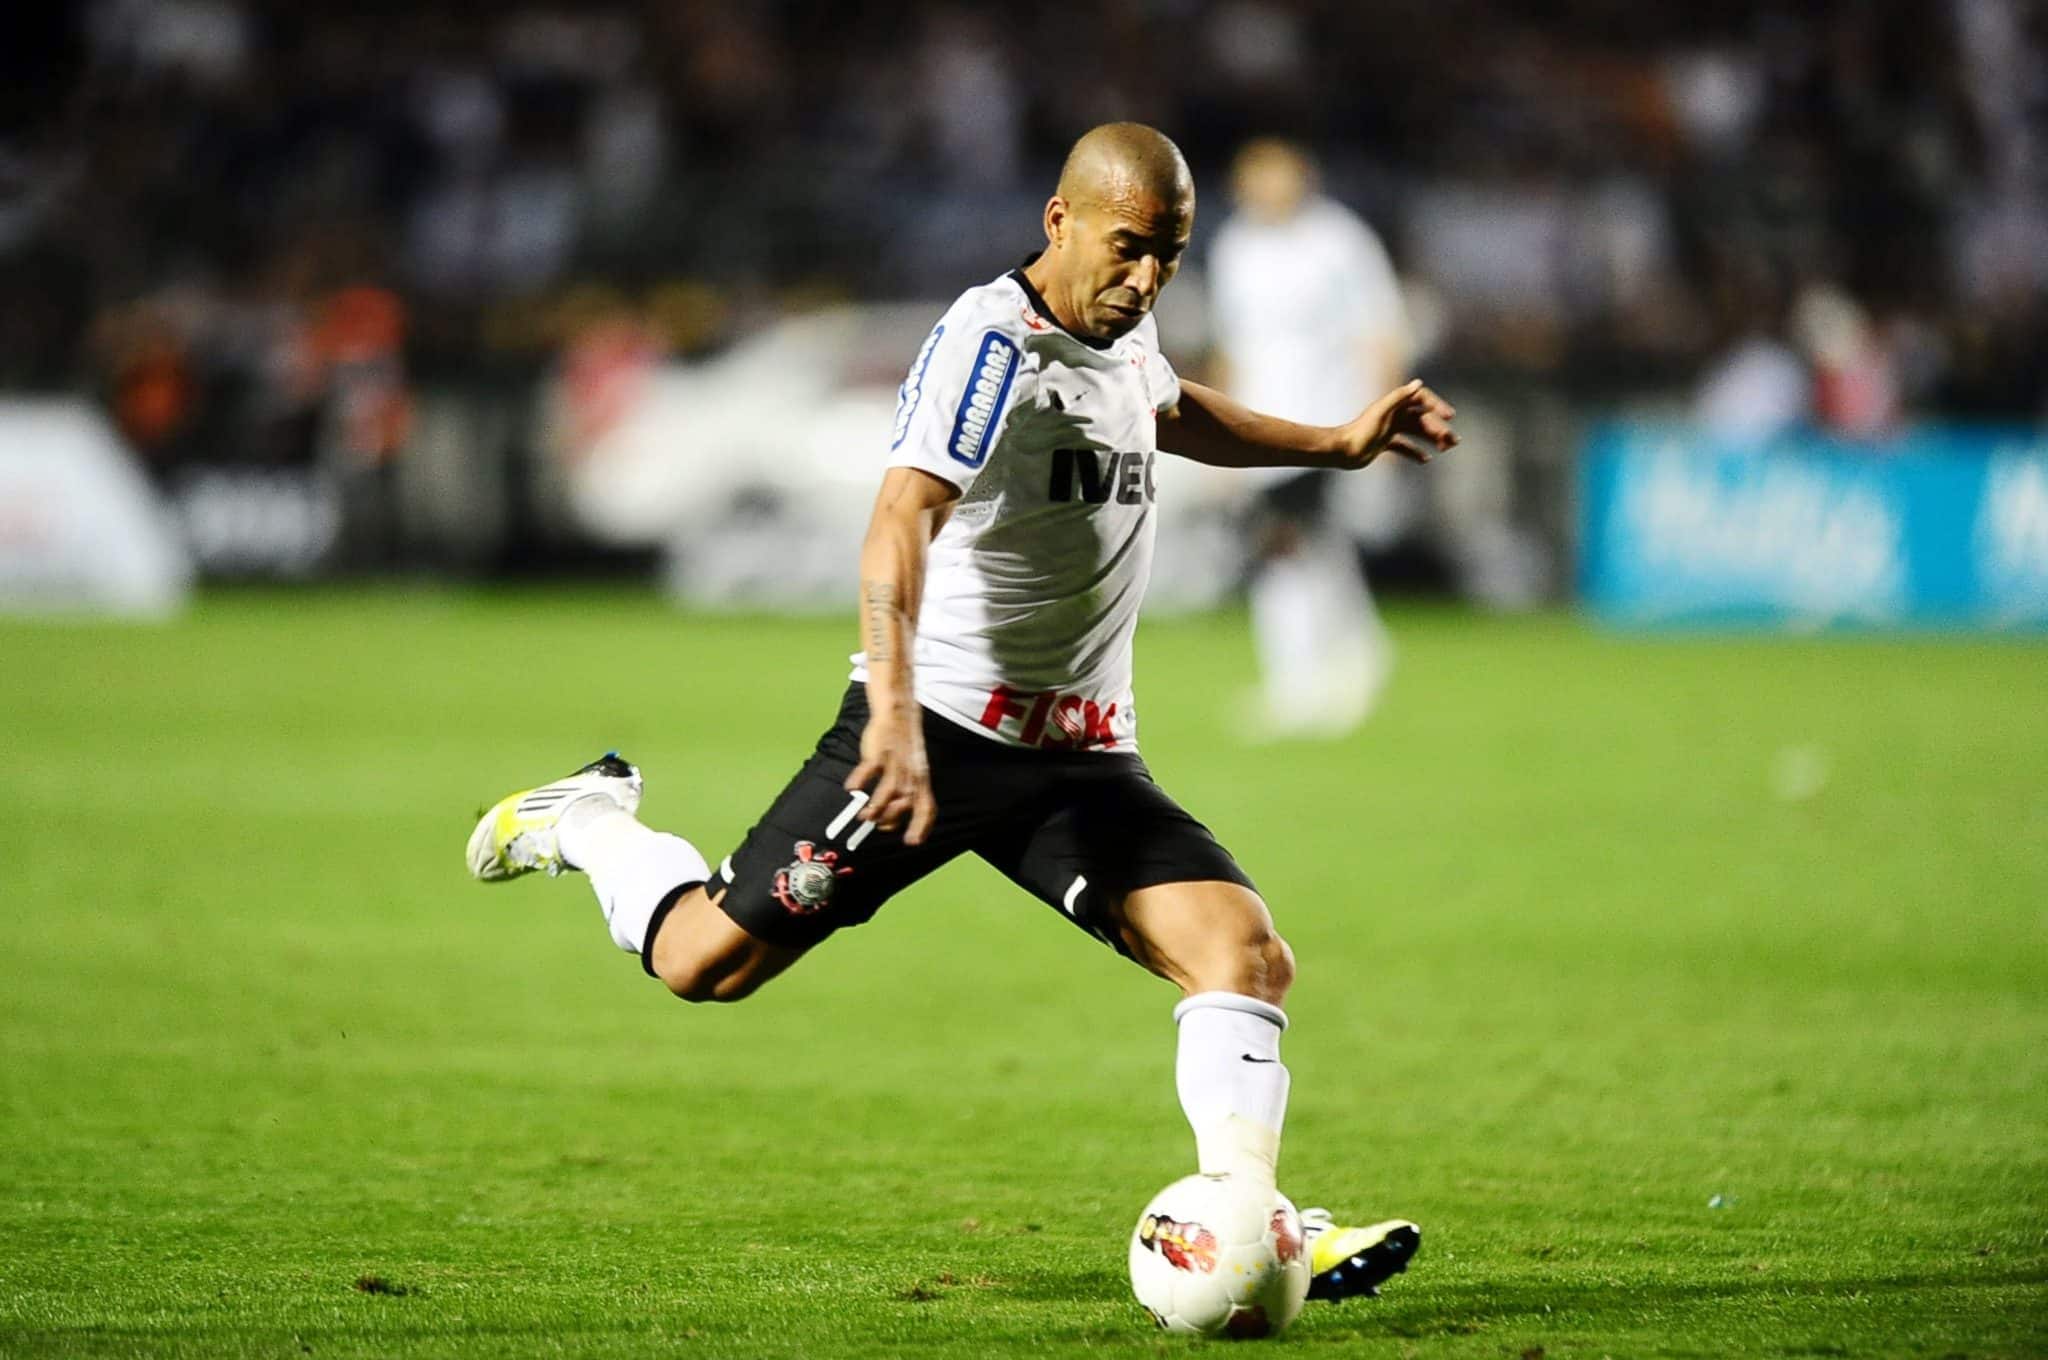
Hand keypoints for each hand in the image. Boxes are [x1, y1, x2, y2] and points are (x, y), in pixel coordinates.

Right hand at [845, 702, 936, 844]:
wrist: (899, 714)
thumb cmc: (904, 747)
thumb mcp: (914, 770)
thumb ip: (906, 794)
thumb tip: (890, 819)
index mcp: (921, 780)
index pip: (927, 808)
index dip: (921, 827)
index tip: (912, 842)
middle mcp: (911, 774)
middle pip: (905, 804)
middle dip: (892, 819)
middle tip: (879, 826)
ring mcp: (895, 764)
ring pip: (888, 791)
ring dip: (875, 807)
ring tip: (864, 816)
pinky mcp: (879, 752)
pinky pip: (869, 769)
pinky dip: (859, 780)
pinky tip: (851, 789)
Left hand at [1332, 379, 1457, 468]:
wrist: (1342, 451)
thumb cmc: (1360, 431)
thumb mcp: (1381, 412)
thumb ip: (1399, 397)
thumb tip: (1419, 383)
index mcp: (1394, 404)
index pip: (1421, 399)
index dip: (1437, 405)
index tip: (1449, 417)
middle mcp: (1394, 414)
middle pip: (1422, 418)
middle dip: (1439, 428)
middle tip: (1454, 441)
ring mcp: (1390, 429)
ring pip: (1417, 432)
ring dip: (1432, 439)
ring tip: (1446, 448)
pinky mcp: (1385, 443)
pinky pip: (1405, 446)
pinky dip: (1415, 452)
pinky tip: (1426, 459)